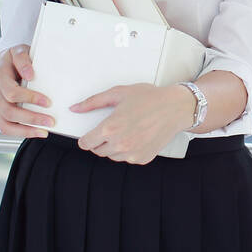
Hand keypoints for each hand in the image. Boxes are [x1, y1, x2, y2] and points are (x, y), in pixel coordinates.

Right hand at [0, 44, 53, 138]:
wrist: (1, 63)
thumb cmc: (13, 58)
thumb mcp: (19, 51)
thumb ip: (23, 59)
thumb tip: (30, 75)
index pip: (12, 92)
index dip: (30, 98)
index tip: (47, 102)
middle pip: (9, 111)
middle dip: (31, 118)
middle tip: (50, 121)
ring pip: (5, 124)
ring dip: (26, 130)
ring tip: (44, 131)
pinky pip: (5, 127)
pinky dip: (20, 133)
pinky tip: (35, 132)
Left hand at [71, 83, 193, 163]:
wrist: (175, 108)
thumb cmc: (149, 98)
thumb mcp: (118, 93)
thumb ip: (93, 102)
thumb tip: (76, 108)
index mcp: (110, 128)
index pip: (86, 143)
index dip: (86, 137)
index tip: (90, 134)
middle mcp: (120, 144)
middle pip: (97, 151)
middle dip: (100, 141)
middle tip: (112, 128)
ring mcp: (132, 154)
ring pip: (112, 156)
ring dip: (114, 146)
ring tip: (126, 130)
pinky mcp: (142, 158)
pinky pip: (127, 158)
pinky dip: (128, 150)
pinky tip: (137, 136)